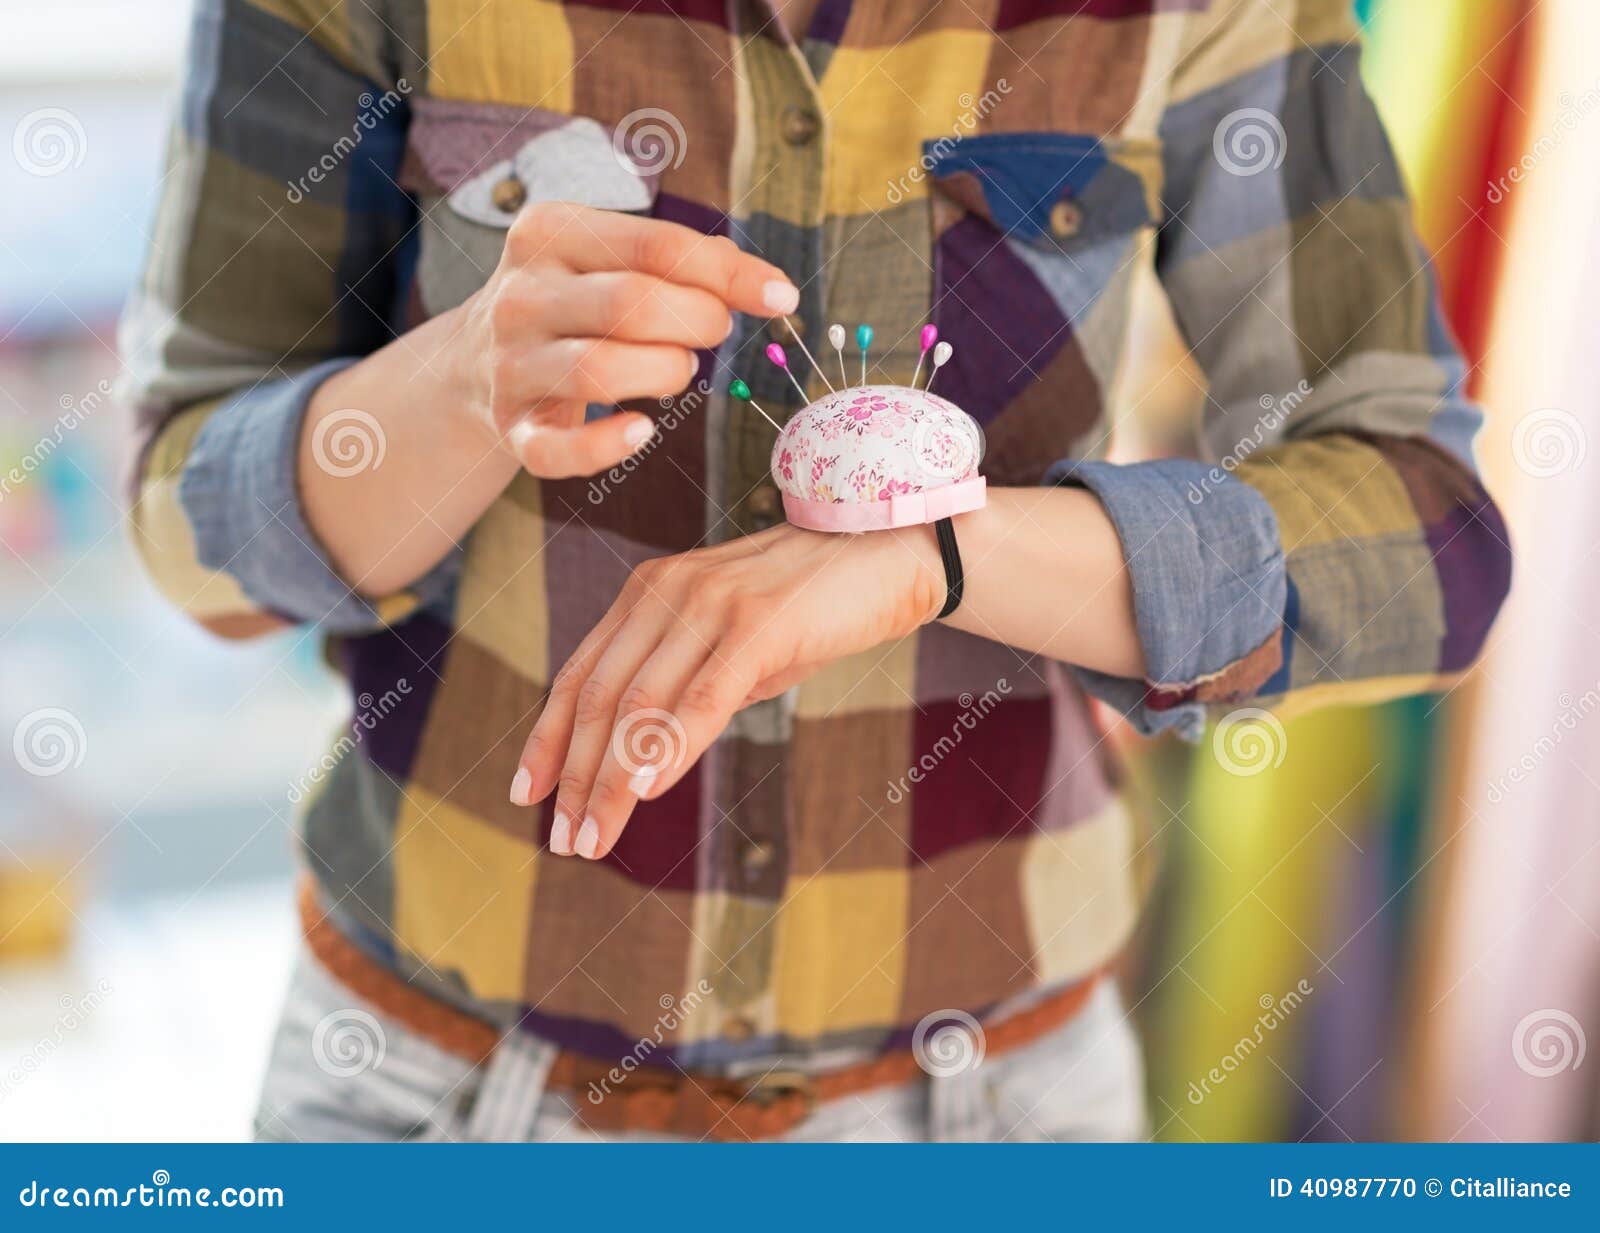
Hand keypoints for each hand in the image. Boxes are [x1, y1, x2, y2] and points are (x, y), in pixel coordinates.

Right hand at [455, 201, 797, 477]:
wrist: (475, 359)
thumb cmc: (574, 301)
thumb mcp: (610, 257)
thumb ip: (684, 261)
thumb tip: (766, 285)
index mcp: (550, 231)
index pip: (656, 245)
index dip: (728, 273)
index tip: (782, 296)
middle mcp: (522, 294)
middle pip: (632, 304)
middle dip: (698, 322)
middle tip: (714, 333)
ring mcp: (510, 364)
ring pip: (599, 370)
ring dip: (664, 374)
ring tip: (675, 369)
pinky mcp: (511, 427)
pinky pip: (557, 450)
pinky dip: (606, 447)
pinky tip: (640, 431)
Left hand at [508, 523, 944, 858]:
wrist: (888, 552)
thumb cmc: (811, 607)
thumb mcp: (730, 645)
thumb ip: (685, 684)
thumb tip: (644, 759)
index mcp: (648, 593)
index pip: (579, 674)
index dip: (548, 738)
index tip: (528, 793)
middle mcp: (666, 593)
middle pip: (599, 698)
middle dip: (575, 777)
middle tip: (565, 841)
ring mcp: (711, 605)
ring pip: (641, 708)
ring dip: (611, 783)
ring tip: (595, 839)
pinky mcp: (759, 625)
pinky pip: (702, 697)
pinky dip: (669, 748)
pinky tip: (645, 792)